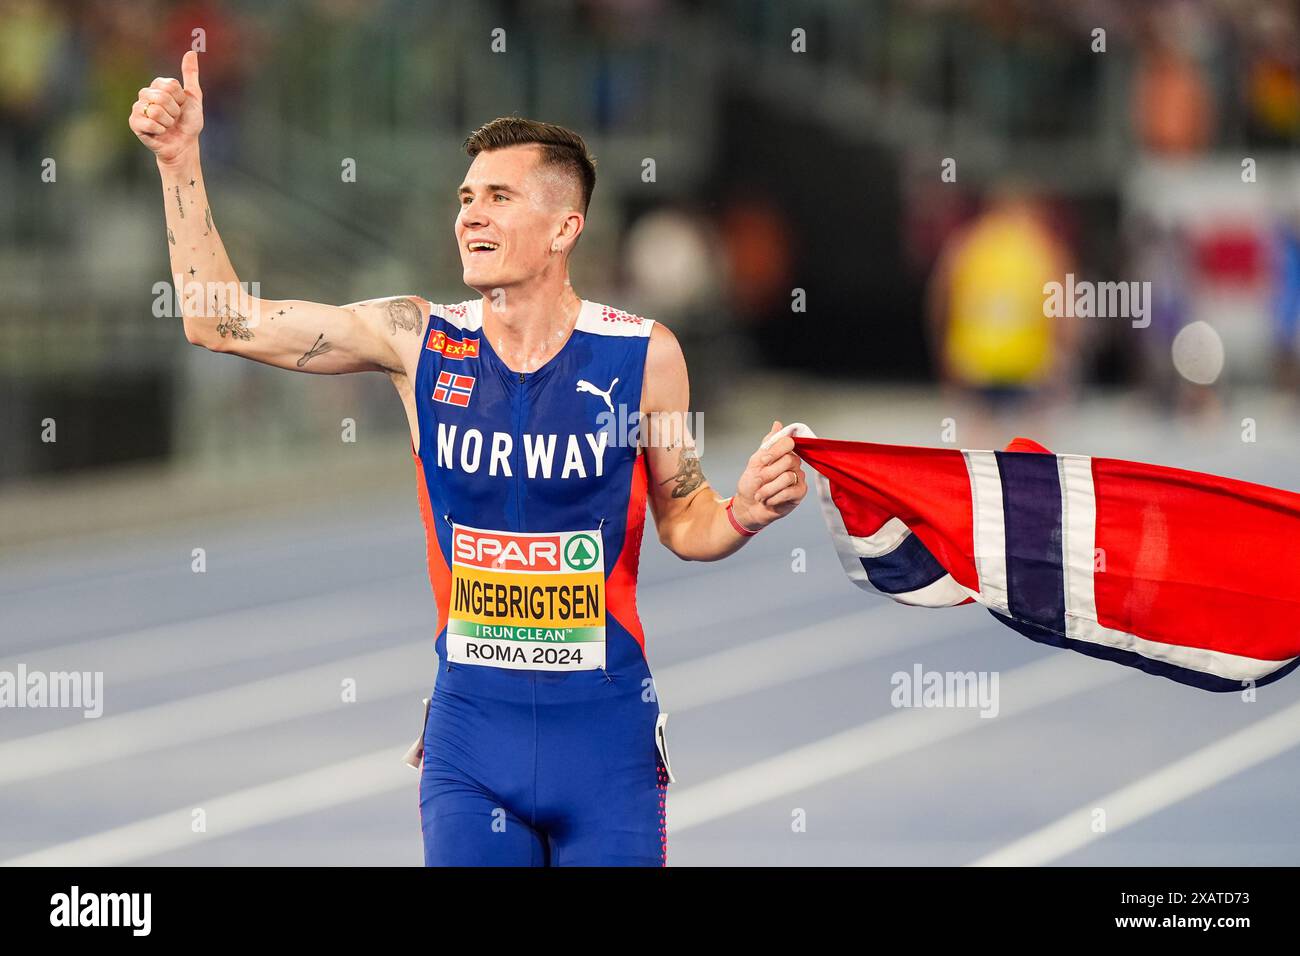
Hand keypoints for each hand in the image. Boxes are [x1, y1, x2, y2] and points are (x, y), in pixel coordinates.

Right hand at [129, 50, 203, 166]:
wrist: (185, 145)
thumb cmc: (189, 122)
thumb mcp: (194, 97)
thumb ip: (190, 75)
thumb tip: (191, 52)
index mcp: (158, 86)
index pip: (170, 85)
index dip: (180, 99)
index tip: (181, 106)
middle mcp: (145, 94)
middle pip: (162, 97)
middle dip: (175, 112)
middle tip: (175, 118)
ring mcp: (138, 108)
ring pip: (156, 110)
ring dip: (168, 122)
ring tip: (167, 126)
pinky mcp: (134, 123)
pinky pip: (148, 123)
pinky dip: (160, 130)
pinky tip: (160, 133)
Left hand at [732, 420, 806, 530]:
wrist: (748, 507)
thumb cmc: (751, 484)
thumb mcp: (755, 462)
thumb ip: (768, 444)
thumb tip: (777, 424)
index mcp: (783, 453)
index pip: (788, 442)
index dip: (775, 451)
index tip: (763, 460)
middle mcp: (794, 463)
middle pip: (789, 460)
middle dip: (768, 473)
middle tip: (759, 481)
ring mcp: (798, 478)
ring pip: (787, 477)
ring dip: (768, 489)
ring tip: (760, 495)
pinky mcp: (800, 493)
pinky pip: (789, 492)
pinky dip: (774, 498)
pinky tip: (769, 501)